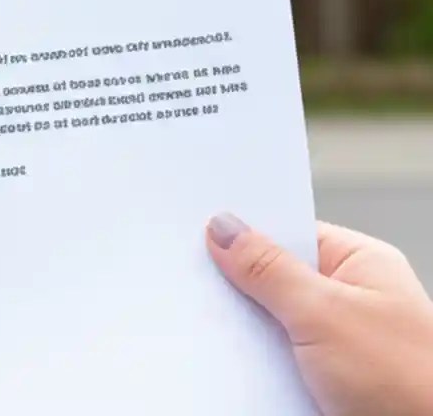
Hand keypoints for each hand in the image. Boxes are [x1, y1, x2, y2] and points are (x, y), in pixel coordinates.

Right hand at [208, 214, 432, 415]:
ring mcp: (337, 340)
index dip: (245, 232)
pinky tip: (235, 365)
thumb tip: (226, 229)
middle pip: (274, 276)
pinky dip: (254, 362)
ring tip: (218, 333)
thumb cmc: (410, 379)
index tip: (198, 234)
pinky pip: (276, 358)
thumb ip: (269, 269)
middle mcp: (351, 298)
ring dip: (245, 330)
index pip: (289, 231)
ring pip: (271, 321)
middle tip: (199, 287)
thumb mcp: (324, 313)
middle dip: (238, 285)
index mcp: (360, 264)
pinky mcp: (325, 378)